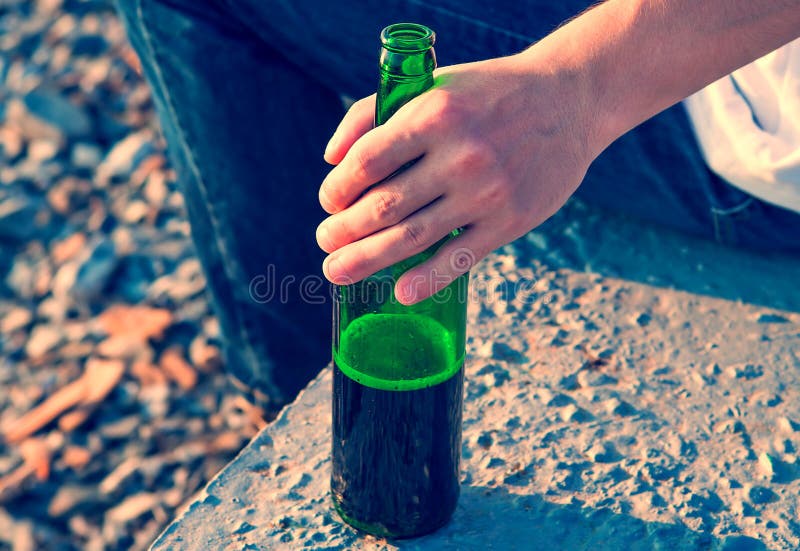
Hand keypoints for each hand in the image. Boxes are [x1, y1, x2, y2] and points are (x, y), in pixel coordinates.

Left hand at [316, 51, 597, 303]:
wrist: (569, 102)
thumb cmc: (488, 95)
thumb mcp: (432, 86)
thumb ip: (372, 114)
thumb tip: (330, 159)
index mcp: (434, 115)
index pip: (367, 162)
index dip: (337, 189)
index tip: (329, 203)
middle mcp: (459, 155)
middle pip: (384, 206)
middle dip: (343, 231)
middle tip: (325, 242)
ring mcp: (486, 192)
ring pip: (413, 236)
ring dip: (367, 259)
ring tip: (337, 270)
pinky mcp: (510, 221)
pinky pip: (459, 258)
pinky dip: (427, 280)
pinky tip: (400, 292)